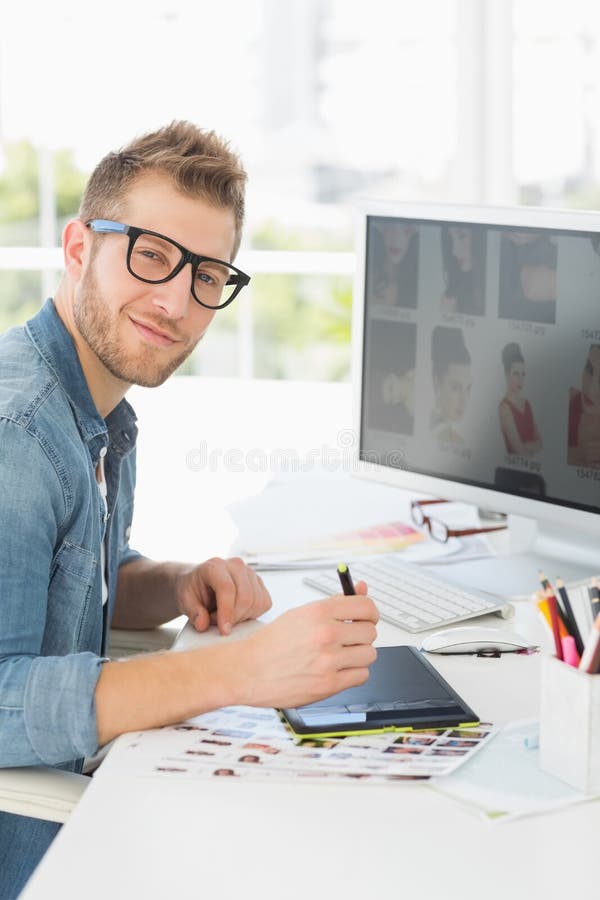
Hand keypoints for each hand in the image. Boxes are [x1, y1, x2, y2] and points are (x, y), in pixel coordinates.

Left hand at [176, 557, 271, 634]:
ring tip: (225, 615)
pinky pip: (264, 604)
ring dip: (241, 617)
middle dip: (233, 618)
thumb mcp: (185, 600)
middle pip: (245, 598)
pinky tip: (237, 612)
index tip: (224, 630)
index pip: (227, 588)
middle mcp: (236, 565)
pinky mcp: (259, 583)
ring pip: (256, 602)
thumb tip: (203, 624)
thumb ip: (193, 612)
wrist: (199, 582)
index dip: (227, 612)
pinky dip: (252, 614)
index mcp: (215, 566)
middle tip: (216, 621)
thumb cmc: (193, 589)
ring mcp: (250, 573)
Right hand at [234, 582, 378, 708]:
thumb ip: (335, 603)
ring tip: (341, 655)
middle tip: (348, 638)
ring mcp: (328, 661)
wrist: (248, 670)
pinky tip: (338, 669)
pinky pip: (362, 675)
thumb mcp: (302, 613)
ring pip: (369, 654)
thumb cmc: (272, 642)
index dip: (370, 613)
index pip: (366, 606)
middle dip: (362, 635)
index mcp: (319, 611)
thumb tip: (362, 588)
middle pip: (370, 632)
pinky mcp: (329, 684)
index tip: (366, 617)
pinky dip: (354, 673)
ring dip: (359, 655)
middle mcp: (325, 634)